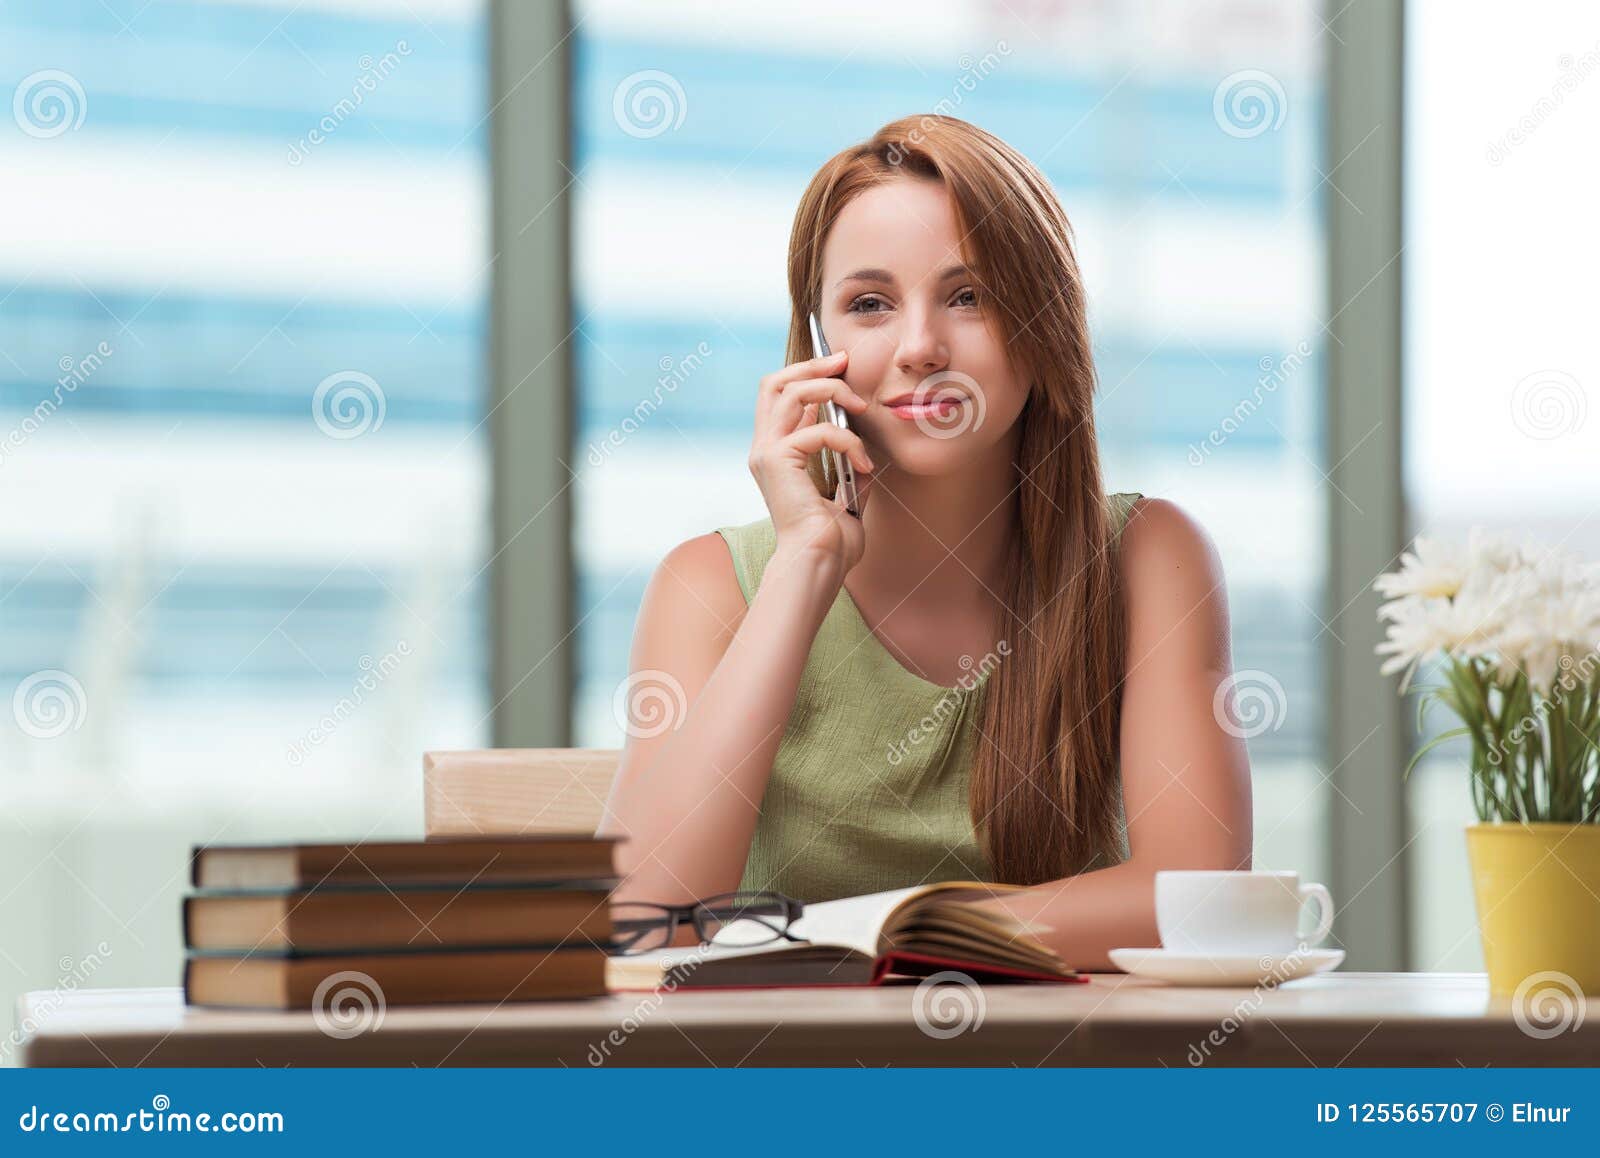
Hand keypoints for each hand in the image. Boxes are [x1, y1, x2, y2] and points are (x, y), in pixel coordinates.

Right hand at [747, 347, 874, 573]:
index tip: (841, 367)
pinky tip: (863, 463)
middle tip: (843, 361)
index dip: (808, 374)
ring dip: (830, 390)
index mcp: (775, 454)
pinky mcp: (778, 461)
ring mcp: (767, 453)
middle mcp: (763, 449)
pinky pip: (818, 431)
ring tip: (859, 405)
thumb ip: (846, 464)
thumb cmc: (832, 539)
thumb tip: (862, 446)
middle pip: (775, 382)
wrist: (820, 563)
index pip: (780, 396)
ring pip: (790, 392)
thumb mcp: (844, 491)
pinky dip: (848, 441)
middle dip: (812, 366)